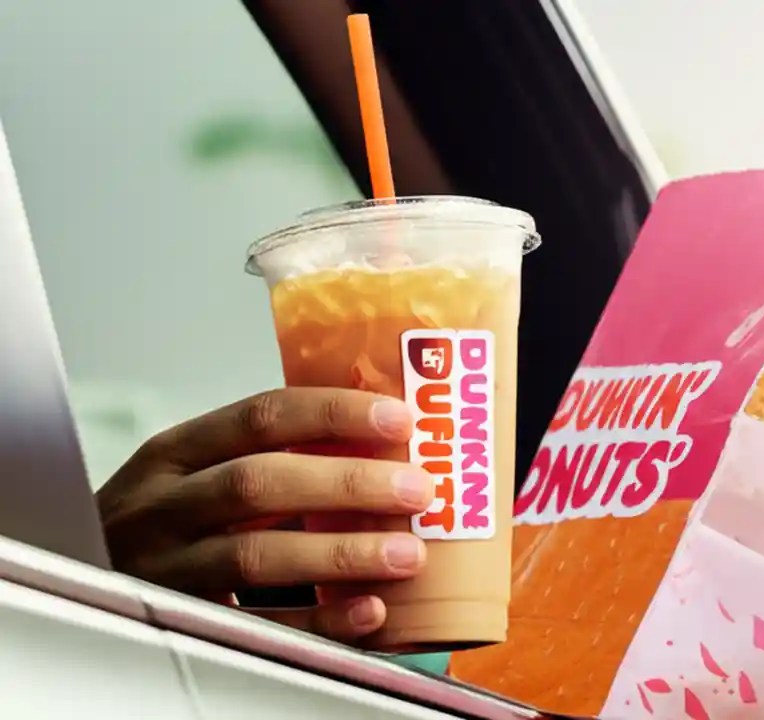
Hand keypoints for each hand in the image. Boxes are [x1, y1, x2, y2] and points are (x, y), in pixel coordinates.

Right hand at [97, 388, 432, 641]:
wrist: (65, 593)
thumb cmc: (164, 527)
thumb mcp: (194, 478)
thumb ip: (268, 460)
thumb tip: (384, 445)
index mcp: (175, 454)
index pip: (262, 417)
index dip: (335, 414)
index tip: (400, 418)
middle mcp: (162, 506)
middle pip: (260, 483)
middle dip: (348, 483)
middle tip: (418, 488)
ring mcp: (165, 569)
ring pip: (256, 555)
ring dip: (341, 553)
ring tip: (407, 554)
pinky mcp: (182, 624)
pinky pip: (257, 626)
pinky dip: (319, 621)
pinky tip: (368, 611)